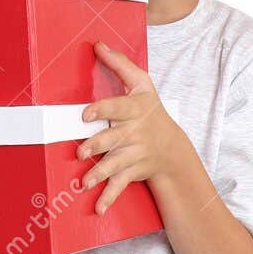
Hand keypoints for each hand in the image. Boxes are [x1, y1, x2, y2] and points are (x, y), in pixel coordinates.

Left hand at [77, 40, 188, 214]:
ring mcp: (134, 155)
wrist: (171, 148)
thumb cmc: (150, 110)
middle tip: (81, 151)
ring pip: (115, 165)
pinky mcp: (132, 171)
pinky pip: (120, 186)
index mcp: (136, 109)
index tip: (85, 114)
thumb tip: (97, 44)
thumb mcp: (142, 85)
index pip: (117, 108)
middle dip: (98, 146)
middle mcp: (135, 133)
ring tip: (84, 182)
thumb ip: (120, 65)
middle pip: (114, 139)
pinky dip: (109, 199)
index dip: (102, 110)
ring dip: (100, 174)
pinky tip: (98, 209)